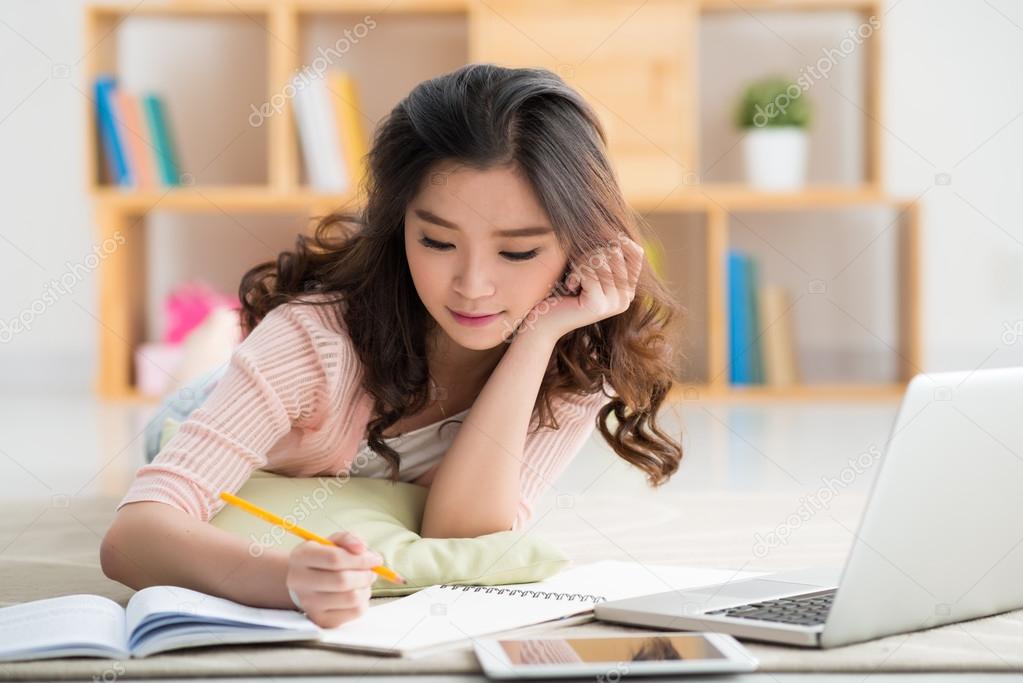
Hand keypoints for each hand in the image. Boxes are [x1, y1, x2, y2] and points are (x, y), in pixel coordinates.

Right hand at [286, 530, 381, 627]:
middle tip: (372, 572)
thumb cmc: (323, 559)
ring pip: (351, 598)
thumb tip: (361, 548)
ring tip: (363, 582)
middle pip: (342, 581)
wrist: (305, 582)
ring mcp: (309, 603)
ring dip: (366, 588)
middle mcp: (300, 581)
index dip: (360, 559)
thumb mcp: (332, 542)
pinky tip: (357, 593)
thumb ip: (348, 538)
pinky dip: (364, 601)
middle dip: (365, 575)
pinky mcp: (321, 619)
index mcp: (301, 557)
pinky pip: (355, 612)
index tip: (375, 559)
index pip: (334, 559)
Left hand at [512, 233, 643, 343]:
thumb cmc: (564, 292)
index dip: (620, 240)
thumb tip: (617, 233)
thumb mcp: (589, 270)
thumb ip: (606, 255)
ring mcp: (613, 304)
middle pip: (616, 253)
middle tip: (576, 266)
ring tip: (572, 276)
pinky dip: (575, 271)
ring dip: (581, 261)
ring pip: (601, 260)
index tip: (597, 238)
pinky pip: (588, 271)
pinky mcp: (597, 305)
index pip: (636, 254)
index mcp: (628, 290)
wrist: (544, 322)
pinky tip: (569, 285)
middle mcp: (626, 299)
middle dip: (591, 252)